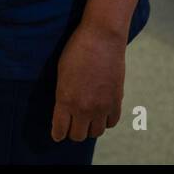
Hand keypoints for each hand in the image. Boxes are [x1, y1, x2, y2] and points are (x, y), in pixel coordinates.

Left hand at [51, 21, 125, 141]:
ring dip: (90, 127)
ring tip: (87, 118)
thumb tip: (64, 110)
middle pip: (78, 136)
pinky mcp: (116, 101)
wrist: (102, 37)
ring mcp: (102, 106)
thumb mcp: (61, 73)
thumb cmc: (77, 50)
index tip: (58, 132)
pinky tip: (101, 112)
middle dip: (73, 131)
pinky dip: (105, 120)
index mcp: (65, 100)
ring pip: (95, 132)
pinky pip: (111, 123)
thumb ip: (62, 95)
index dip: (57, 133)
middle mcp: (83, 108)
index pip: (60, 131)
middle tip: (72, 122)